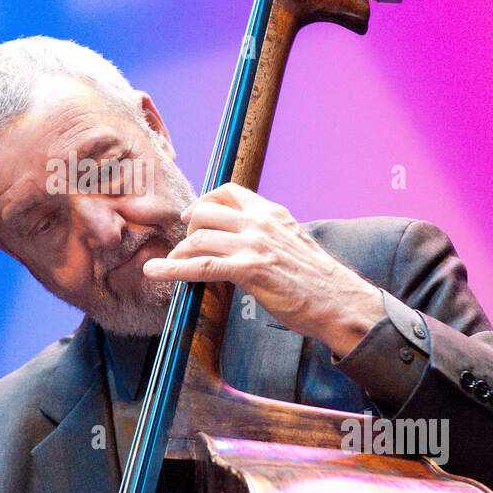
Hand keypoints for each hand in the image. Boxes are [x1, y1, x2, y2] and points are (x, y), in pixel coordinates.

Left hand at [142, 183, 383, 357]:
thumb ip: (265, 234)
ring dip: (179, 254)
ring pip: (198, 238)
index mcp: (271, 212)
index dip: (203, 202)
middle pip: (205, 213)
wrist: (338, 301)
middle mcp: (260, 222)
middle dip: (188, 232)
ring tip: (172, 267)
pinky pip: (199, 265)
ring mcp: (254, 245)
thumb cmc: (316, 279)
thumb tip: (238, 239)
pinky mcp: (248, 270)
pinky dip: (171, 269)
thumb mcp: (291, 242)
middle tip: (182, 250)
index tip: (191, 217)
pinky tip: (154, 273)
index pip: (228, 192)